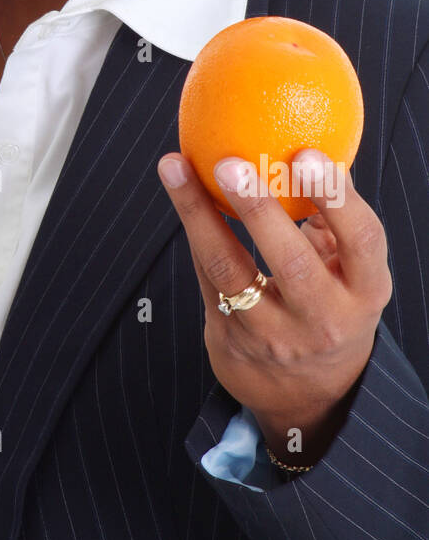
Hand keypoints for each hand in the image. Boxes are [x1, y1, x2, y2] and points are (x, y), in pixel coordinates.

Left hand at [157, 149, 392, 463]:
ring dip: (198, 213)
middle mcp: (324, 318)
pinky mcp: (230, 338)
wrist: (307, 396)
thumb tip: (310, 144)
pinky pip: (205, 276)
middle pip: (292, 264)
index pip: (361, 241)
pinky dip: (192, 228)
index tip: (308, 154)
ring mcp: (274, 334)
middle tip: (230, 162)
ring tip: (176, 167)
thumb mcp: (350, 272)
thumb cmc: (330, 305)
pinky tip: (178, 186)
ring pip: (230, 271)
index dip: (336, 198)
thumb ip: (333, 220)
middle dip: (259, 210)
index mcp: (364, 291)